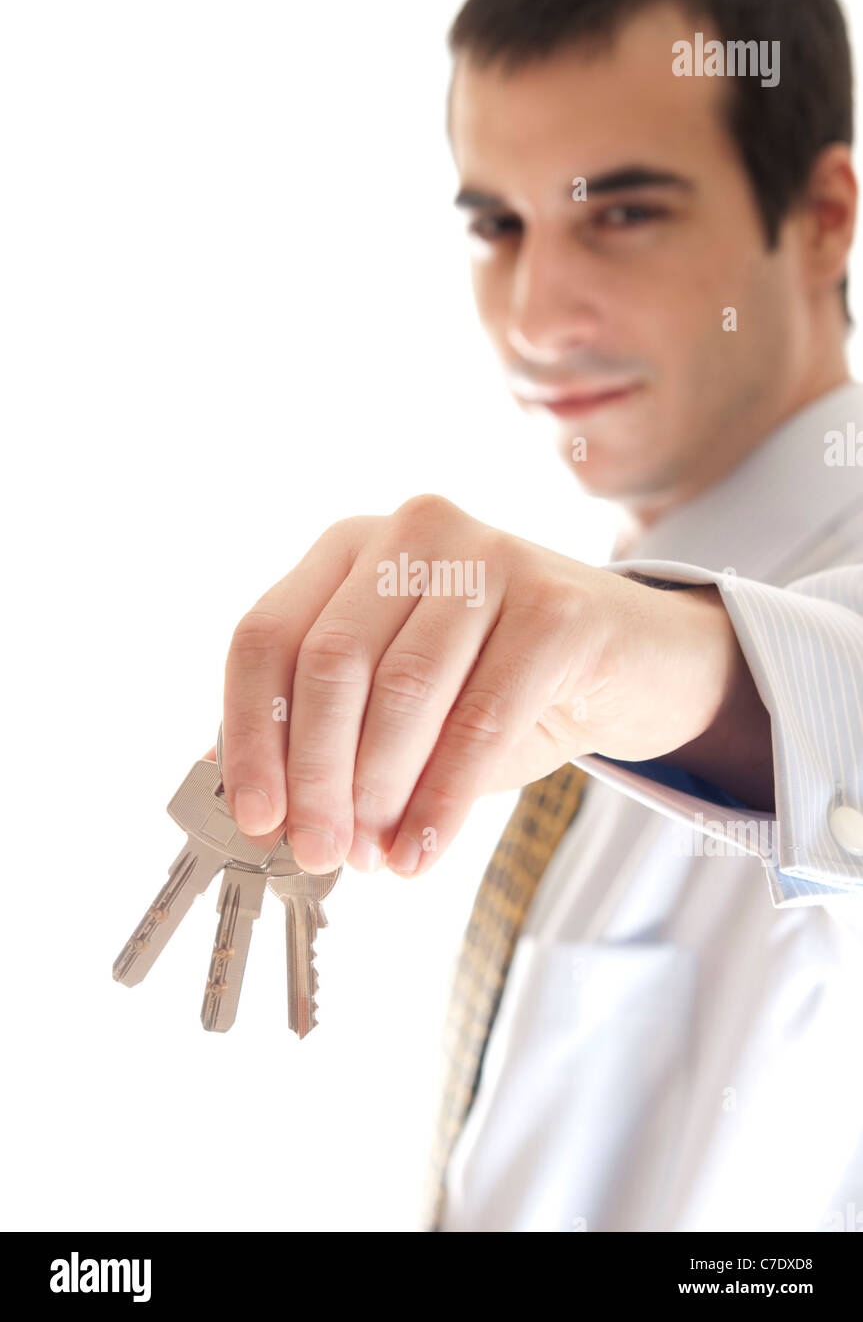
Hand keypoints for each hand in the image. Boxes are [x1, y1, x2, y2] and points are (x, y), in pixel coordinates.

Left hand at [219, 495, 765, 876]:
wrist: (639, 665)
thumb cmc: (504, 687)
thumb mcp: (404, 707)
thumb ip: (334, 738)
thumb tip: (264, 810)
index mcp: (353, 547)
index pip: (266, 635)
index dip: (250, 732)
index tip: (256, 816)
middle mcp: (414, 533)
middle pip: (329, 663)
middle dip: (316, 774)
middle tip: (320, 851)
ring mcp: (489, 557)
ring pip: (402, 693)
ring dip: (379, 794)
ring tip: (376, 857)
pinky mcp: (555, 606)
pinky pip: (480, 721)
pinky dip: (443, 801)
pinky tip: (423, 849)